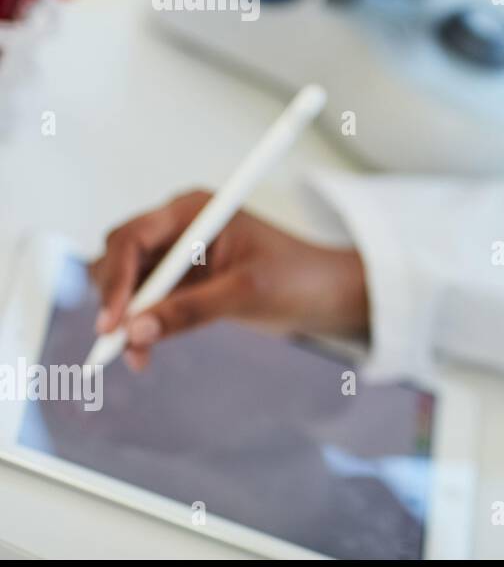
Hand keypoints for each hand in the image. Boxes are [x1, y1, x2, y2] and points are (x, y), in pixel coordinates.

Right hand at [90, 190, 368, 371]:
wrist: (326, 294)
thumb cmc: (298, 278)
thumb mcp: (246, 294)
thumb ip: (191, 310)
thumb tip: (136, 331)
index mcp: (195, 211)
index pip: (134, 236)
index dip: (117, 278)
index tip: (114, 320)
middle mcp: (180, 227)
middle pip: (121, 257)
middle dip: (116, 299)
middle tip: (115, 342)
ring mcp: (180, 254)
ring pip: (130, 285)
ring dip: (126, 320)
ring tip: (135, 356)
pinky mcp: (184, 281)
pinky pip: (147, 303)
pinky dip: (141, 328)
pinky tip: (143, 354)